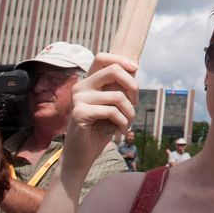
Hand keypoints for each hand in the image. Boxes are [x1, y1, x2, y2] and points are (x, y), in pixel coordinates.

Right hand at [64, 53, 138, 173]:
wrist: (82, 155)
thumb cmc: (100, 129)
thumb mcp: (113, 105)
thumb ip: (119, 88)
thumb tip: (134, 68)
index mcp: (89, 82)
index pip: (102, 57)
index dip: (121, 59)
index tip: (135, 69)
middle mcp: (81, 86)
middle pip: (114, 70)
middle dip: (133, 86)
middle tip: (135, 103)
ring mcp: (78, 98)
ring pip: (118, 96)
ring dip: (130, 113)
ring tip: (127, 123)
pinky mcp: (79, 112)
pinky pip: (112, 111)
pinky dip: (122, 122)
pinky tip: (121, 131)